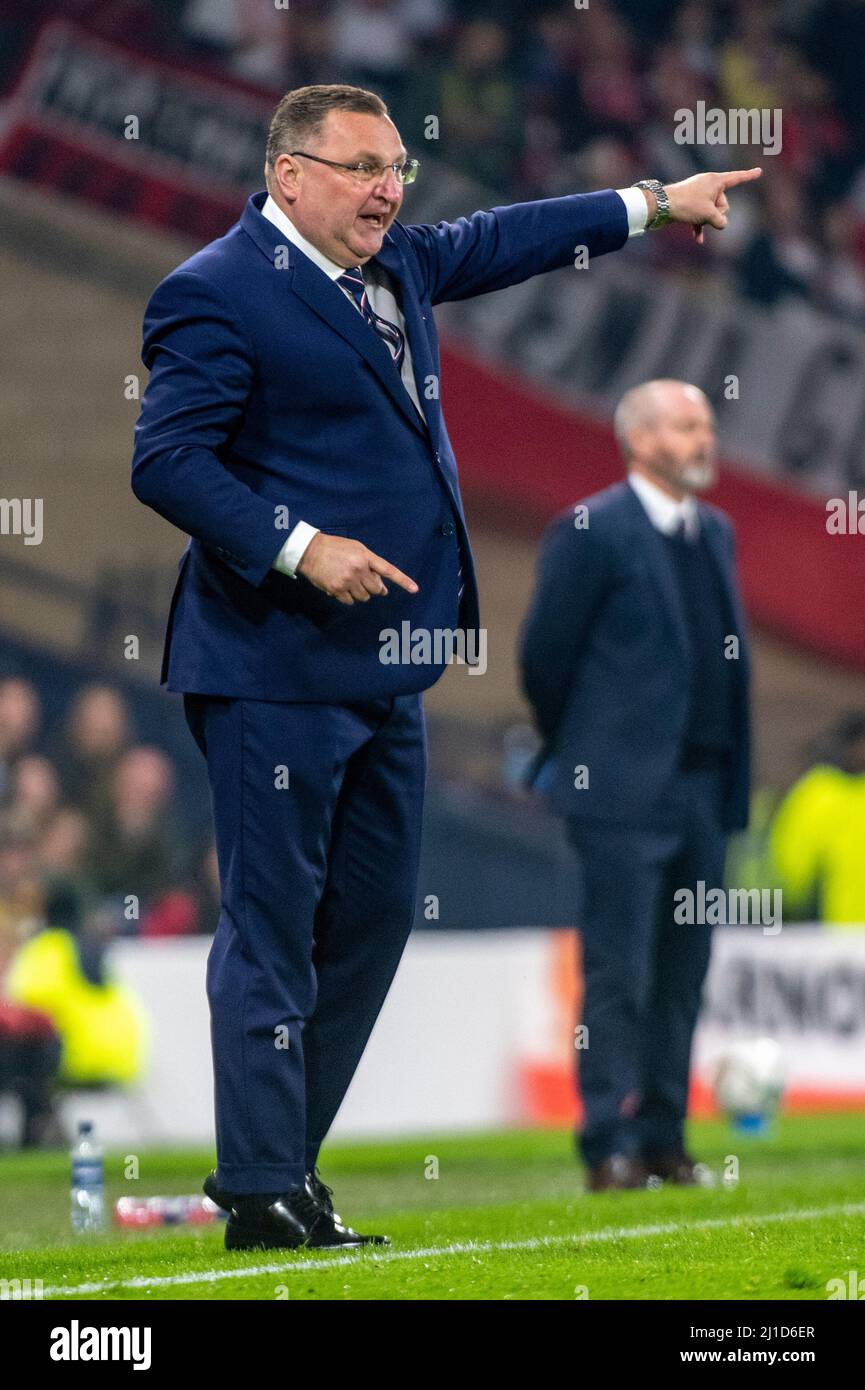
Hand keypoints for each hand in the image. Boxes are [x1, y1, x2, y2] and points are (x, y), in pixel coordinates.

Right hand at [297, 531, 417, 604]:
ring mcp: (347, 581)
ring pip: (364, 597)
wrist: (310, 551)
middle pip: (376, 589)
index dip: (403, 581)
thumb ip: (370, 564)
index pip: (388, 570)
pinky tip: (342, 588)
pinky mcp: (336, 590)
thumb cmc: (335, 548)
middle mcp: (358, 570)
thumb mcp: (356, 549)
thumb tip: (382, 586)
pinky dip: (349, 598)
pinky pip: (350, 602)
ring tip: (351, 582)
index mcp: (365, 557)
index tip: (415, 589)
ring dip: (361, 593)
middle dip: (374, 588)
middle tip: (365, 582)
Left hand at [663, 168, 761, 242]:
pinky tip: (698, 240)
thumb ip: (720, 221)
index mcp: (715, 180)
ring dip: (706, 220)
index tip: (759, 171)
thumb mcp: (708, 214)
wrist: (662, 205)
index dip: (749, 176)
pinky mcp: (690, 204)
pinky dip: (700, 226)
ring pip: (711, 211)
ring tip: (696, 221)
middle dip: (717, 212)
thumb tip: (721, 224)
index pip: (737, 178)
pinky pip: (700, 216)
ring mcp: (699, 194)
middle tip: (704, 214)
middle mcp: (708, 184)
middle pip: (723, 203)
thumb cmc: (687, 205)